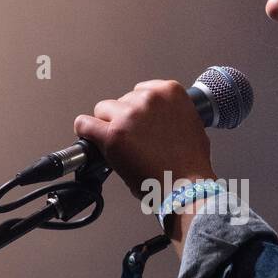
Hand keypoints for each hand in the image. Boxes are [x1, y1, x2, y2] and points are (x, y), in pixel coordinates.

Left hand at [73, 80, 216, 201]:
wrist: (185, 187)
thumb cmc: (190, 165)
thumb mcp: (192, 125)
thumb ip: (173, 113)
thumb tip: (160, 117)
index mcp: (170, 92)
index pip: (140, 90)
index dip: (138, 109)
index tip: (138, 122)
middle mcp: (149, 99)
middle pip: (121, 101)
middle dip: (125, 119)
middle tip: (134, 141)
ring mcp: (130, 115)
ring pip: (103, 110)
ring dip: (108, 126)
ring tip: (121, 146)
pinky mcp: (113, 134)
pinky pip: (85, 124)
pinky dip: (85, 131)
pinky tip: (91, 139)